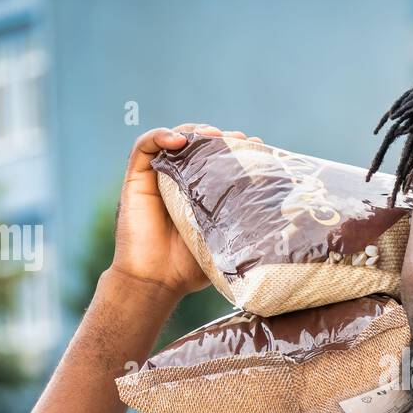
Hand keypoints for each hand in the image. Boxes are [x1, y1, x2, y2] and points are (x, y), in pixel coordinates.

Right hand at [111, 123, 263, 298]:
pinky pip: (144, 146)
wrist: (156, 281)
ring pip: (172, 138)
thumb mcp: (223, 238)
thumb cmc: (189, 266)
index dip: (233, 147)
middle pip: (196, 143)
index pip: (215, 158)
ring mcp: (156, 177)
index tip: (255, 145)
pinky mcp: (136, 179)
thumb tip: (276, 210)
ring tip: (212, 134)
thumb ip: (239, 220)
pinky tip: (180, 140)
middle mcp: (177, 180)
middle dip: (217, 136)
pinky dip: (161, 135)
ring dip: (193, 130)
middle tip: (237, 139)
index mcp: (198, 192)